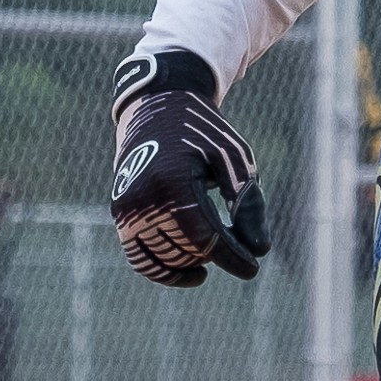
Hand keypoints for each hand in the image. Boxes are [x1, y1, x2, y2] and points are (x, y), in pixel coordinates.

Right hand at [109, 47, 271, 285]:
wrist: (157, 108)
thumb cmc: (202, 132)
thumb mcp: (234, 159)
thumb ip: (247, 204)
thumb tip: (259, 251)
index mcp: (173, 181)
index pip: (205, 238)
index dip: (232, 258)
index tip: (252, 269)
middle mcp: (143, 198)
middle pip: (187, 250)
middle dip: (217, 256)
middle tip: (238, 247)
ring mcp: (126, 208)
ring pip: (165, 259)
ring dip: (194, 262)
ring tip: (216, 251)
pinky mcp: (120, 214)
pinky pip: (140, 258)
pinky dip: (165, 271)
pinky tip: (194, 272)